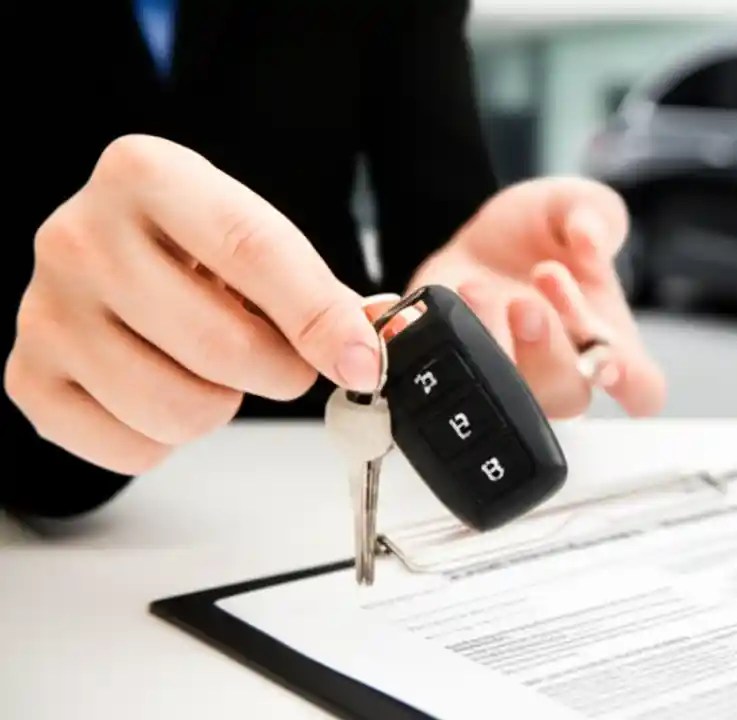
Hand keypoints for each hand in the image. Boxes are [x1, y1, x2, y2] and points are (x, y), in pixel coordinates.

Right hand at [4, 135, 383, 474]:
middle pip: (221, 346)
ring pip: (178, 409)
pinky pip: (132, 448)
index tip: (362, 362)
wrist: (109, 257)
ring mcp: (44, 309)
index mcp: (146, 174)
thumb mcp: (259, 242)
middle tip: (281, 361)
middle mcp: (79, 235)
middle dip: (278, 372)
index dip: (319, 317)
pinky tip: (162, 387)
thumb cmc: (192, 249)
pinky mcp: (28, 376)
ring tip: (209, 367)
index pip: (253, 252)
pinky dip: (166, 440)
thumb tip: (367, 349)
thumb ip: (320, 293)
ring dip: (220, 406)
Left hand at [403, 177, 665, 418]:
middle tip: (536, 288)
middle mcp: (563, 369)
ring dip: (495, 345)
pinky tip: (443, 298)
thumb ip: (593, 213)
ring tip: (478, 287)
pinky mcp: (456, 368)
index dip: (629, 385)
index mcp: (609, 340)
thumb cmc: (546, 231)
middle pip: (569, 394)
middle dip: (550, 346)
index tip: (610, 357)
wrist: (482, 235)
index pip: (640, 389)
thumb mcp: (573, 203)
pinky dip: (440, 342)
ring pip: (506, 395)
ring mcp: (509, 377)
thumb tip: (590, 240)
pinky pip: (446, 379)